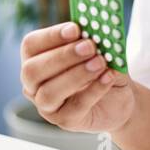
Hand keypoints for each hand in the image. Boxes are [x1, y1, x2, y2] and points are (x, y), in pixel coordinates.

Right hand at [20, 21, 135, 133]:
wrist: (119, 98)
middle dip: (62, 56)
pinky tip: (108, 77)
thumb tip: (100, 29)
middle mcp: (34, 84)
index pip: (31, 45)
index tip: (75, 28)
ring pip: (49, 92)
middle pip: (33, 70)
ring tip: (100, 63)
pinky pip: (75, 106)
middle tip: (89, 46)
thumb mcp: (102, 51)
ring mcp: (47, 105)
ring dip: (76, 75)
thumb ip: (96, 40)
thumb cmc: (103, 68)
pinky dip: (94, 90)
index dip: (51, 36)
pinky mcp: (65, 120)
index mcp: (37, 59)